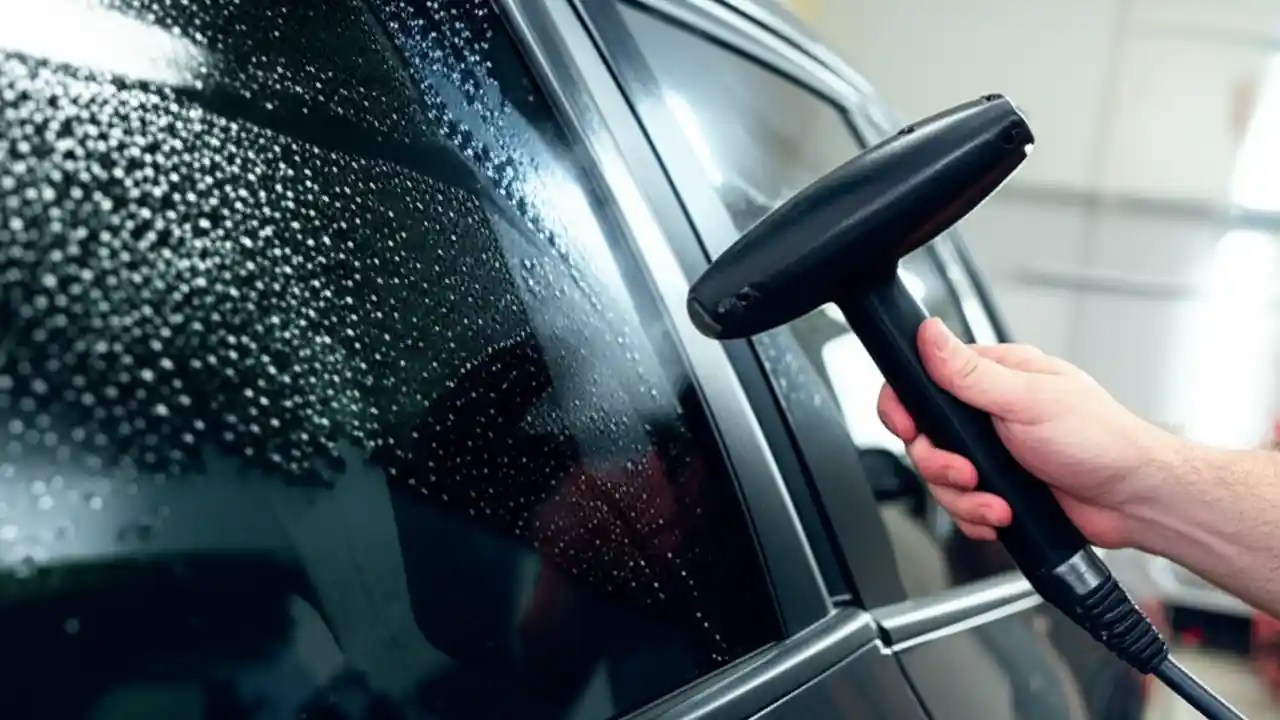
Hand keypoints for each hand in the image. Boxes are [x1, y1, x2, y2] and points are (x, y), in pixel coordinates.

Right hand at [876, 318, 1181, 547]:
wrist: (1135, 500)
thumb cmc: (1101, 440)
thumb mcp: (1028, 400)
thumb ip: (969, 372)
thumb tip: (929, 333)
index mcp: (994, 376)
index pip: (924, 379)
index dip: (904, 406)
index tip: (906, 426)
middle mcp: (988, 412)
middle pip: (924, 438)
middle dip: (939, 464)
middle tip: (967, 472)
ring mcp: (993, 452)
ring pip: (939, 477)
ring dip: (964, 498)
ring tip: (997, 502)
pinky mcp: (999, 487)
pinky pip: (962, 505)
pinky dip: (976, 516)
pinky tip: (1002, 514)